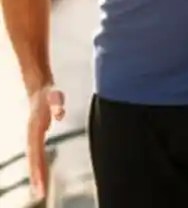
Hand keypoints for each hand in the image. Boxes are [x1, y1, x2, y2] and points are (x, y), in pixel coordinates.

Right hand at [27, 84, 64, 200]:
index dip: (37, 168)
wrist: (39, 87)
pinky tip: (42, 177)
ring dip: (36, 174)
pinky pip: (37, 155)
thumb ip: (57, 104)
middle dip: (36, 177)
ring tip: (39, 192)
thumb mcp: (55, 95)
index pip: (36, 152)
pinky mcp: (37, 136)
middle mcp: (32, 135)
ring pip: (34, 159)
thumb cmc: (48, 91)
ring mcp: (33, 136)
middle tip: (39, 195)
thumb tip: (61, 114)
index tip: (39, 181)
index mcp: (35, 129)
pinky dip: (39, 166)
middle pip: (33, 159)